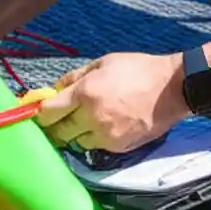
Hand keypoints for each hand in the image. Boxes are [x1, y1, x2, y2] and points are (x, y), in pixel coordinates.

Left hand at [37, 52, 188, 152]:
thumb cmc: (138, 69)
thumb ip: (75, 77)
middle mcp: (92, 117)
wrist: (172, 88)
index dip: (40, 113)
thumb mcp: (104, 62)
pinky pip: (95, 146)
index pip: (48, 112)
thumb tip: (54, 89)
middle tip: (57, 119)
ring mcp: (105, 135)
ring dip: (76, 133)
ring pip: (76, 142)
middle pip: (58, 132)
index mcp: (86, 92)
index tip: (38, 112)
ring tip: (86, 120)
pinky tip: (105, 124)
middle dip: (55, 126)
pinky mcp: (118, 147)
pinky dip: (94, 138)